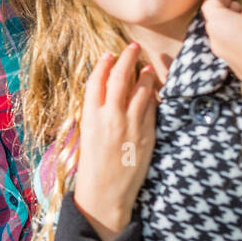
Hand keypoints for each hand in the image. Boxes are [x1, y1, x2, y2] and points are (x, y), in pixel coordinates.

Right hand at [73, 42, 157, 240]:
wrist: (105, 193)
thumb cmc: (92, 166)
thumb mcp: (86, 136)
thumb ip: (95, 114)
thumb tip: (106, 93)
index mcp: (90, 117)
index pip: (96, 81)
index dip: (102, 65)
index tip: (108, 55)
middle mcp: (109, 117)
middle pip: (119, 78)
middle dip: (126, 59)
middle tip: (132, 47)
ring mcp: (130, 125)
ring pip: (140, 90)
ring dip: (144, 75)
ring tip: (146, 67)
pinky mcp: (147, 135)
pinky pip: (152, 108)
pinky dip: (153, 95)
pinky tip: (155, 89)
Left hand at [201, 0, 241, 103]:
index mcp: (217, 24)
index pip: (209, 5)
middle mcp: (215, 41)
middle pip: (214, 21)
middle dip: (223, 11)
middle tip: (233, 3)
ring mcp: (223, 57)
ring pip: (222, 37)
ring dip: (230, 26)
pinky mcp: (235, 68)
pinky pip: (232, 50)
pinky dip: (238, 41)